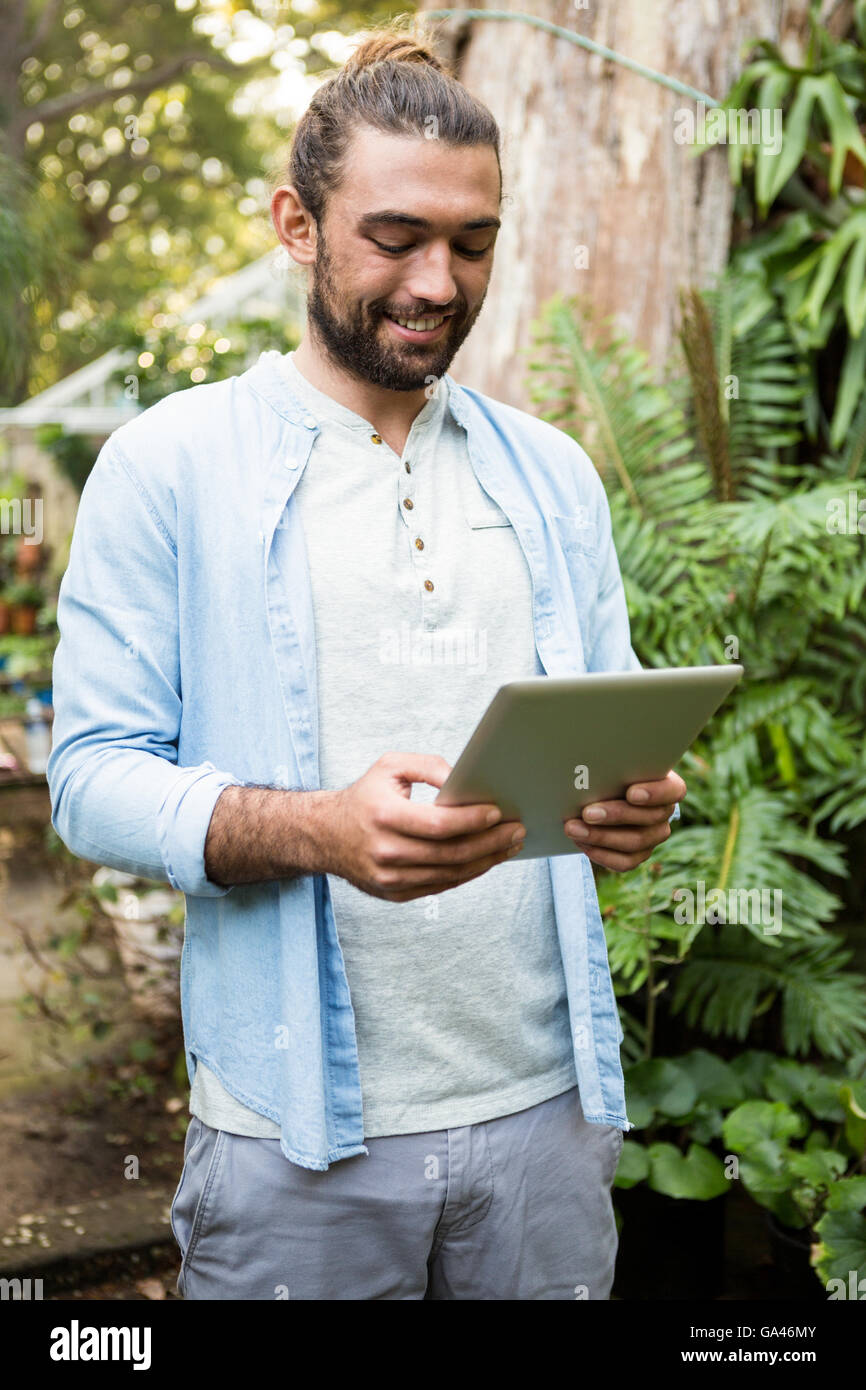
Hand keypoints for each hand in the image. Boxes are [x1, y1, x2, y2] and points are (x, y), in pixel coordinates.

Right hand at [322, 752, 523, 901]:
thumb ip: (429, 766)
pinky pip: (439, 886)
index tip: (498, 812)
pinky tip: (486, 860)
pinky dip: (466, 874)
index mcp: (384, 816)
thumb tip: (464, 781)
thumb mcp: (390, 766)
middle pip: (450, 854)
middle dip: (490, 843)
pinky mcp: (393, 894)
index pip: (438, 824)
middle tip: (517, 831)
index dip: (471, 820)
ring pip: (449, 875)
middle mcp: (385, 851)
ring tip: (509, 846)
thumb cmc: (364, 796)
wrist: (324, 835)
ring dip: (485, 862)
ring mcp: (388, 878)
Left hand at [563, 770, 685, 871]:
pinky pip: (624, 862)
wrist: (601, 795)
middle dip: (615, 816)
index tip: (630, 793)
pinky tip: (582, 842)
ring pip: (635, 842)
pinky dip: (601, 853)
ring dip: (601, 836)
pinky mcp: (639, 855)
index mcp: (668, 786)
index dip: (654, 793)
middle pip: (649, 818)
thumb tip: (588, 765)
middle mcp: (664, 813)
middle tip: (587, 812)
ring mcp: (654, 836)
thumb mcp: (614, 766)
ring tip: (573, 828)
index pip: (673, 790)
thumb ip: (612, 767)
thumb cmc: (610, 773)